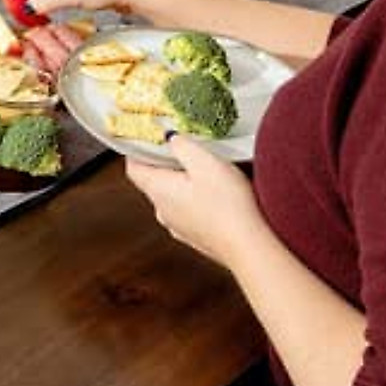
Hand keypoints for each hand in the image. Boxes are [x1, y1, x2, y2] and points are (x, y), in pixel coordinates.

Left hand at [125, 135, 265, 268]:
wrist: (251, 248)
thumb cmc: (227, 204)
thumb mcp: (203, 161)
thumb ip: (181, 145)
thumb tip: (170, 138)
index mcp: (158, 190)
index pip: (134, 167)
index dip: (137, 150)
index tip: (147, 137)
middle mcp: (163, 211)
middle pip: (153, 182)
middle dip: (164, 164)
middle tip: (180, 147)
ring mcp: (180, 228)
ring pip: (172, 198)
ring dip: (182, 183)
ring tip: (203, 170)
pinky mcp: (198, 238)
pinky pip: (189, 212)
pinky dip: (196, 201)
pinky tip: (216, 196)